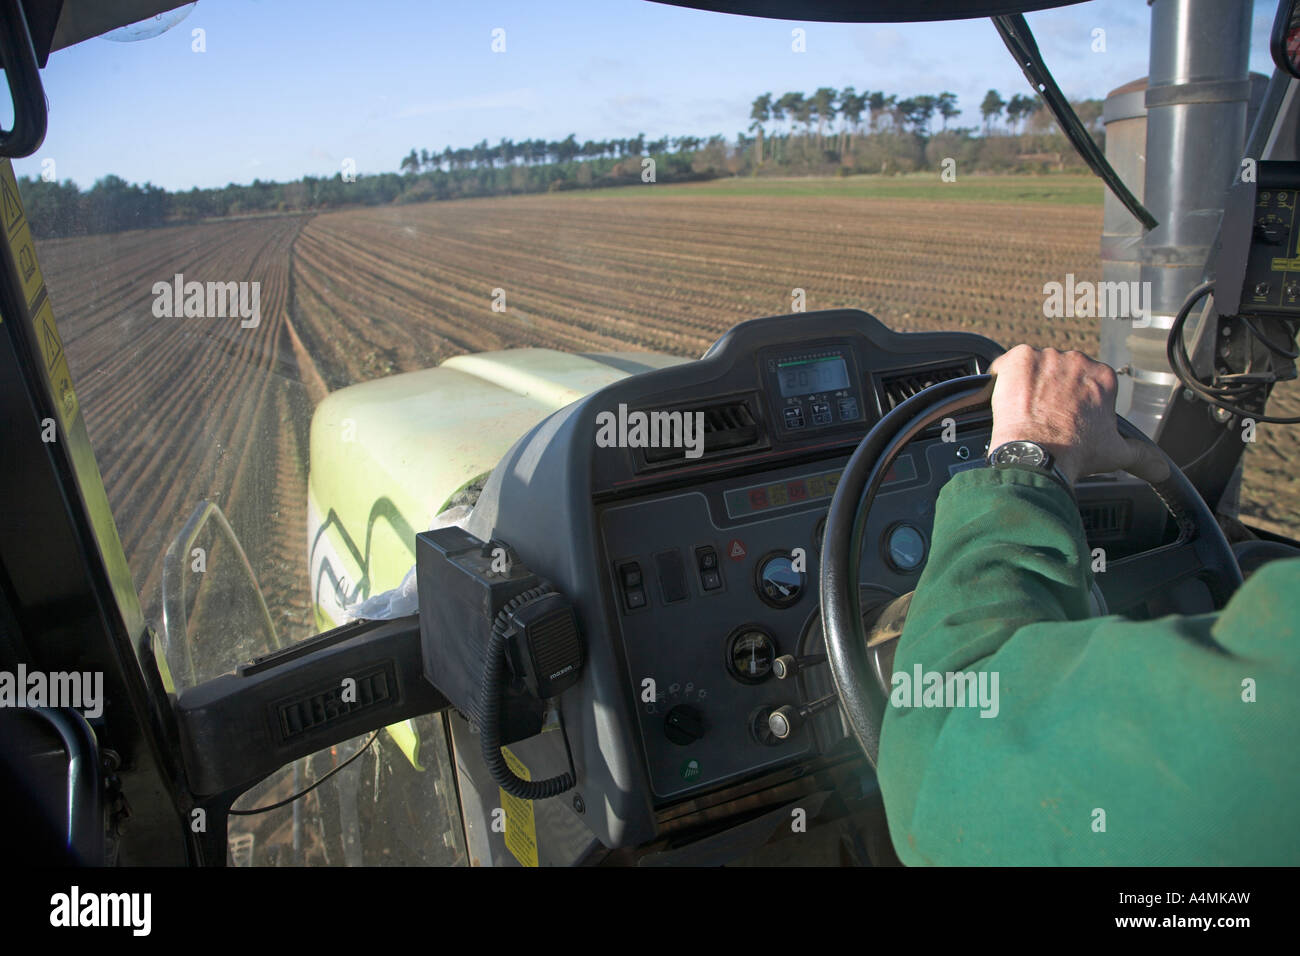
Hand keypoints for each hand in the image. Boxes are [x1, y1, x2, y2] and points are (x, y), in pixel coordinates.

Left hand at [987, 345, 1168, 484]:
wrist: (1038, 455)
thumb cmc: (1075, 453)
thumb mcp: (1116, 453)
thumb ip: (1142, 456)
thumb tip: (1161, 469)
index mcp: (1103, 377)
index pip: (1081, 382)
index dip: (1068, 403)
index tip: (1062, 418)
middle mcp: (1077, 360)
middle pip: (1056, 373)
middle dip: (1047, 392)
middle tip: (1041, 418)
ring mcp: (1047, 357)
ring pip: (1031, 369)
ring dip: (1025, 387)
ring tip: (1023, 414)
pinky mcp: (1018, 359)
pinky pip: (1003, 366)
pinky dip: (1000, 382)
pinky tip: (1006, 403)